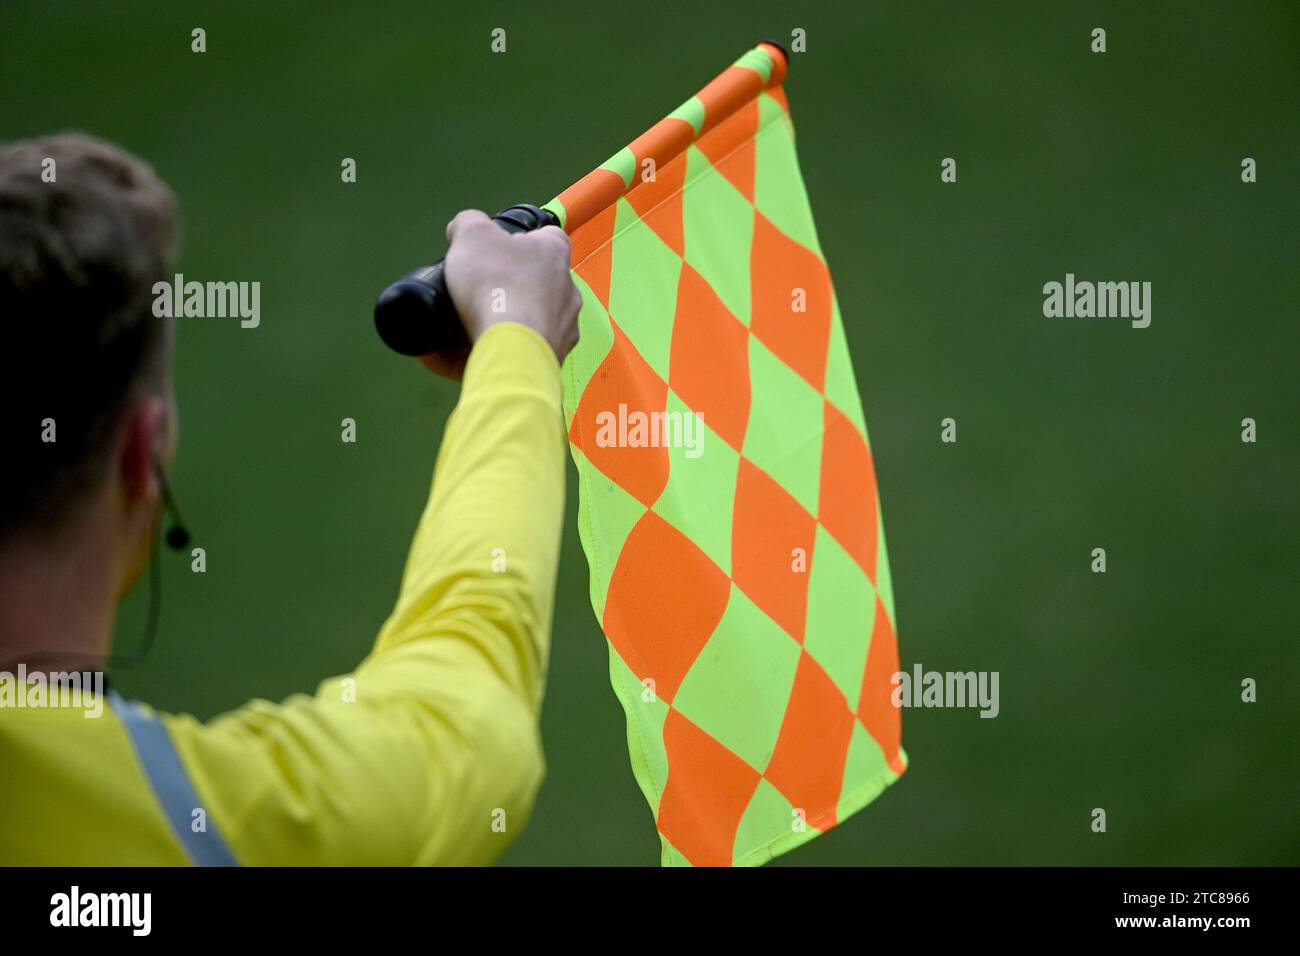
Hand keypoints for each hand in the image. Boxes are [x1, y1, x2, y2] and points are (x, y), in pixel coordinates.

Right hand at [420, 210, 580, 378]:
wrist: (511, 350)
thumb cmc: (497, 286)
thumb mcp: (472, 234)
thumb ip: (468, 222)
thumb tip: (462, 228)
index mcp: (553, 254)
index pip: (544, 237)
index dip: (516, 240)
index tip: (491, 251)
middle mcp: (566, 291)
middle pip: (531, 283)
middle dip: (501, 287)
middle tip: (470, 290)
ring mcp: (561, 330)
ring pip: (523, 322)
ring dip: (494, 322)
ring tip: (455, 328)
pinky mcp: (548, 361)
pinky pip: (513, 354)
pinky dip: (483, 352)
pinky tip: (444, 354)